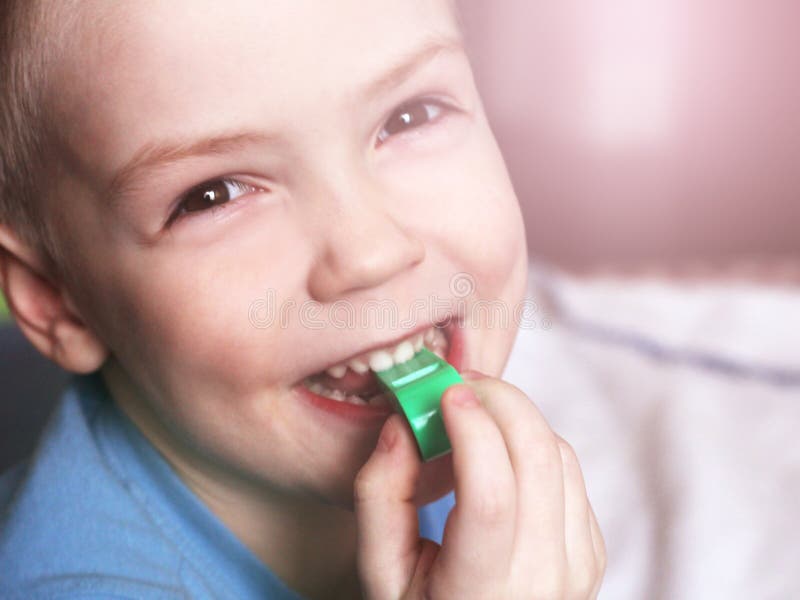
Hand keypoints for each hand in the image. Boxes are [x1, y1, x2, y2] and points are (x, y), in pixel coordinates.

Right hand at [354, 372, 605, 598]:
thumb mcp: (382, 572)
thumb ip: (380, 497)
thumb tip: (402, 424)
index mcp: (482, 593)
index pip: (490, 498)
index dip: (472, 433)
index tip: (445, 392)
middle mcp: (544, 579)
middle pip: (538, 460)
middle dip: (500, 401)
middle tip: (458, 386)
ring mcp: (578, 563)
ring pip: (558, 453)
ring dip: (514, 417)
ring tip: (468, 420)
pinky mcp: (591, 547)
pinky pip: (568, 470)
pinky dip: (531, 443)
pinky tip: (496, 453)